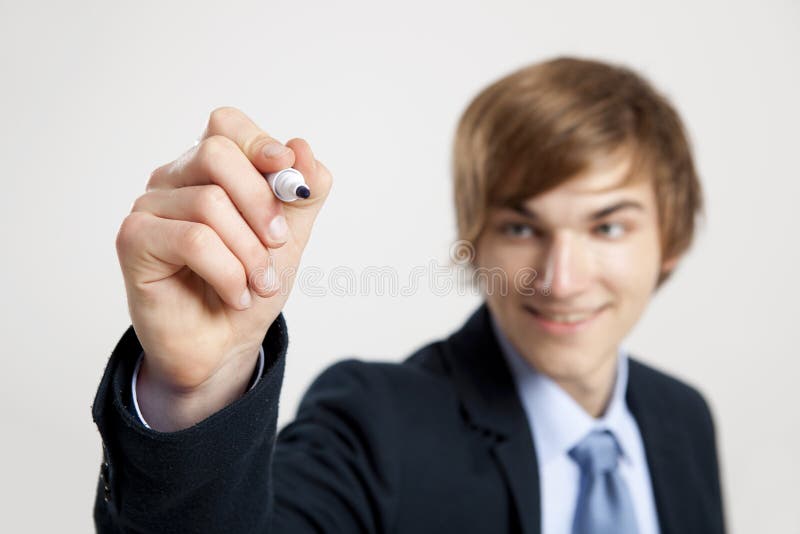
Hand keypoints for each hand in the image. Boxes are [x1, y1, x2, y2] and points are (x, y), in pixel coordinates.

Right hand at [115, 107, 331, 429]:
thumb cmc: (250, 286)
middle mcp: (173, 180)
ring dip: (249, 252)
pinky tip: (235, 296)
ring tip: (258, 284)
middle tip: (277, 244)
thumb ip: (302, 193)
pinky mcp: (133, 240)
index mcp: (208, 170)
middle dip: (260, 202)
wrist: (223, 346)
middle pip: (217, 153)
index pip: (227, 126)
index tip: (291, 181)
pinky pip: (193, 240)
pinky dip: (228, 272)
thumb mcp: (289, 237)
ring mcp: (149, 207)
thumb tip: (302, 149)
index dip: (261, 145)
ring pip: (209, 203)